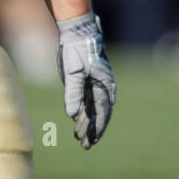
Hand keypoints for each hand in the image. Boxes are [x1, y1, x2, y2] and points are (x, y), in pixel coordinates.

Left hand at [56, 11, 115, 149]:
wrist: (76, 33)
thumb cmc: (78, 51)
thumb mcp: (73, 73)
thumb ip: (73, 94)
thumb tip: (73, 115)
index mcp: (104, 86)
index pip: (102, 112)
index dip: (98, 128)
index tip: (92, 141)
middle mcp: (102, 87)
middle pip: (98, 114)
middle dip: (92, 130)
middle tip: (85, 146)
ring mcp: (94, 85)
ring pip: (91, 109)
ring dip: (86, 123)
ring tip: (79, 138)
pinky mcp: (85, 81)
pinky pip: (85, 101)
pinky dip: (82, 112)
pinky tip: (77, 122)